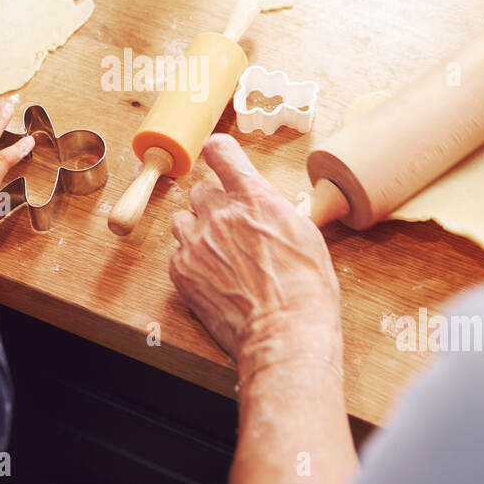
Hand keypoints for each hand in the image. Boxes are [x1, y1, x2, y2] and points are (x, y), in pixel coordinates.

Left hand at [169, 135, 341, 373]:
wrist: (285, 332)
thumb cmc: (306, 289)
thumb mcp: (304, 234)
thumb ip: (273, 210)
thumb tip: (262, 205)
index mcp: (254, 197)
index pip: (221, 151)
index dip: (219, 153)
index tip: (218, 157)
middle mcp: (221, 212)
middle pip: (201, 190)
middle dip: (214, 205)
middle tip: (232, 230)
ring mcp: (197, 241)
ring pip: (183, 219)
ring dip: (197, 230)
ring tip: (218, 254)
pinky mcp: (181, 270)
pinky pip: (177, 253)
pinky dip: (191, 262)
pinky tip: (213, 278)